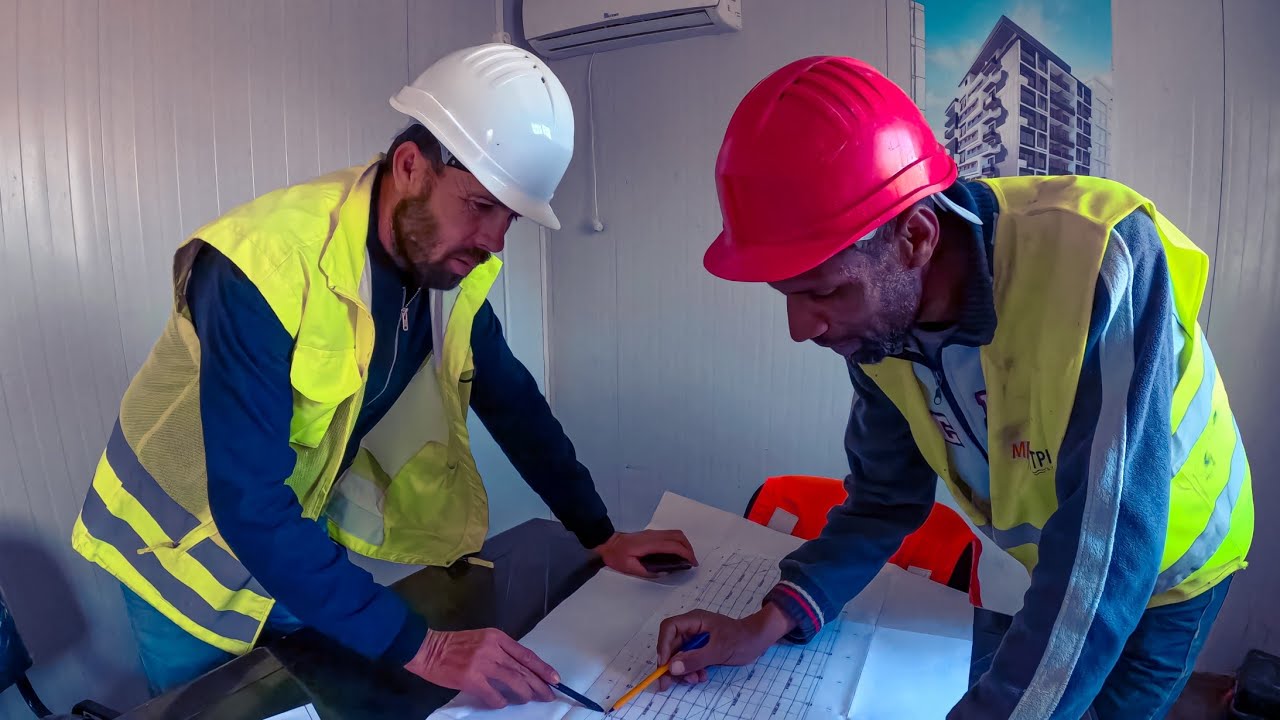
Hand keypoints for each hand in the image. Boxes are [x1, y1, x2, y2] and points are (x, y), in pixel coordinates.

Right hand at [404, 628, 559, 708]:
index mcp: (497, 637)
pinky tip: (503, 704)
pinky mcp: (471, 679)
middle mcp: (493, 648)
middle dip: (539, 684)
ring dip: (525, 693)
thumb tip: (520, 669)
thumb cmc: (454, 645)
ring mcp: (482, 664)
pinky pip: (493, 695)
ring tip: (531, 700)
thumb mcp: (482, 639)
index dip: (542, 668)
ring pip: (514, 681)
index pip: (526, 654)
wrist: (427, 649)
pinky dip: (501, 702)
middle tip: (549, 695)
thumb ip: (500, 651)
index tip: (555, 679)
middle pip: (523, 670)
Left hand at [595, 530, 697, 577]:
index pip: (673, 545)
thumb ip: (646, 572)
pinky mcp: (651, 534)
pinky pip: (670, 535)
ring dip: (684, 544)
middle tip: (692, 561)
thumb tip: (663, 573)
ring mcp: (653, 533)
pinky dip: (678, 542)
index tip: (692, 563)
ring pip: (675, 533)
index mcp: (649, 543)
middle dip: (688, 548)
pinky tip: (677, 552)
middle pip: (678, 536)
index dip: (686, 553)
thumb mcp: (629, 568)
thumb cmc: (616, 556)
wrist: (607, 543)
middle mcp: (653, 535)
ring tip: (686, 557)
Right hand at [654, 603, 794, 690]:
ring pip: (679, 656)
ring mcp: (696, 640)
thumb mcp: (719, 650)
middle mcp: (691, 629)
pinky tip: (701, 677)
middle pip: (671, 645)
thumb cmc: (741, 640)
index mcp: (694, 620)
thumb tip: (672, 667)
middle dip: (671, 664)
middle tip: (667, 683)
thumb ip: (695, 658)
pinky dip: (692, 671)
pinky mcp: (701, 650)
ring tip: (695, 679)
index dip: (663, 645)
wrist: (758, 641)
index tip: (664, 665)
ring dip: (683, 670)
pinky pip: (689, 662)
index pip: (669, 628)